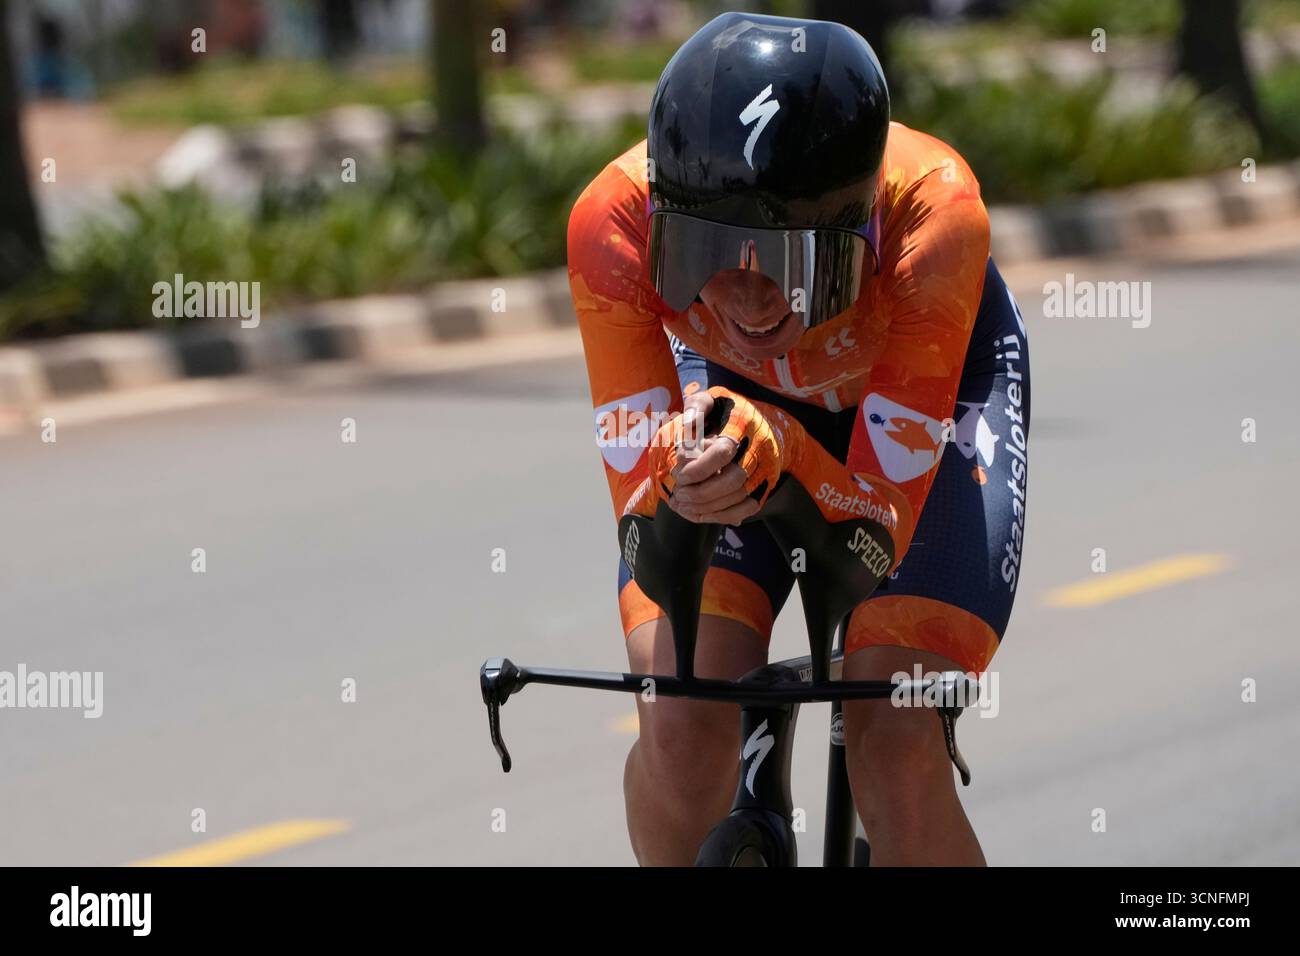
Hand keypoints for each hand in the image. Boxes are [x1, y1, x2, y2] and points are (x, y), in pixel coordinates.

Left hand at [646, 386, 785, 523]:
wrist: (771, 425)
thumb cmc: (732, 412)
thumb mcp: (714, 399)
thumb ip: (697, 406)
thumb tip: (688, 423)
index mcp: (744, 425)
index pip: (723, 451)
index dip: (699, 468)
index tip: (679, 476)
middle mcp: (760, 449)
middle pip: (735, 480)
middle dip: (702, 493)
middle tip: (680, 495)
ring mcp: (767, 469)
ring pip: (741, 497)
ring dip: (709, 507)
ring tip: (684, 506)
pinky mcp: (767, 485)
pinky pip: (748, 508)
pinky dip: (723, 516)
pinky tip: (700, 515)